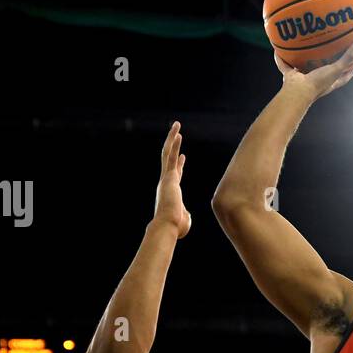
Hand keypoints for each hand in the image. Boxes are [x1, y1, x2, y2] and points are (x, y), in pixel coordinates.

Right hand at [153, 121, 190, 238]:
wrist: (167, 226)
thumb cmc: (175, 227)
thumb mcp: (184, 220)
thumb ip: (185, 214)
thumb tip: (185, 214)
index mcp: (170, 191)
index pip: (175, 174)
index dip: (179, 165)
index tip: (183, 156)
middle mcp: (166, 182)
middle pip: (169, 159)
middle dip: (172, 146)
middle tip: (177, 133)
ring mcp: (166, 178)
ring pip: (167, 153)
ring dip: (172, 138)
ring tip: (177, 125)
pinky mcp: (168, 176)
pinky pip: (170, 156)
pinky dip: (174, 144)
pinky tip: (178, 133)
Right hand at [274, 40, 352, 100]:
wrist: (298, 92)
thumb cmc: (318, 83)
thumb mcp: (335, 69)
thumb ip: (347, 58)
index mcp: (330, 82)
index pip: (345, 76)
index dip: (351, 69)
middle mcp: (318, 81)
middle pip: (324, 71)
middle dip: (326, 62)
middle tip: (329, 48)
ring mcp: (304, 79)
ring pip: (304, 68)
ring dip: (303, 60)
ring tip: (304, 47)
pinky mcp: (292, 77)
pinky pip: (285, 66)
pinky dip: (281, 60)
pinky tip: (278, 49)